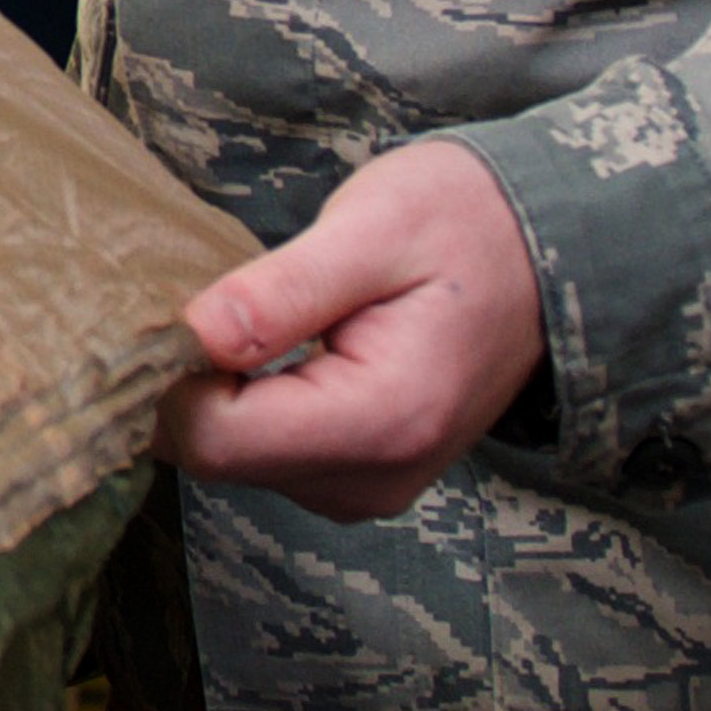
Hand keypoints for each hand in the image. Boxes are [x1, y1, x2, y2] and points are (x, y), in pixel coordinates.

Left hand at [157, 137, 547, 523]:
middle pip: (215, 453)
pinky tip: (269, 347)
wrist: (545, 253)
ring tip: (253, 315)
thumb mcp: (375, 227)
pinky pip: (262, 453)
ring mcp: (366, 486)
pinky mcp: (356, 477)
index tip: (165, 306)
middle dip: (186, 380)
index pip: (214, 437)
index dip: (167, 373)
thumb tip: (196, 335)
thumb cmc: (466, 224)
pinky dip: (245, 402)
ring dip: (216, 390)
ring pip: (229, 457)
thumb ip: (284, 291)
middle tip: (204, 296)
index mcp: (383, 419)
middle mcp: (374, 476)